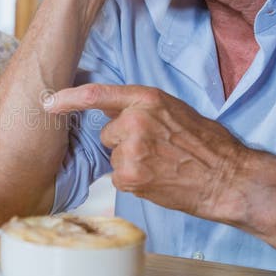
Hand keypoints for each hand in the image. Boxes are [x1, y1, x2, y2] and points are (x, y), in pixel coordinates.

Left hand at [47, 83, 246, 220]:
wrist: (226, 177)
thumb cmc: (204, 144)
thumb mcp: (173, 110)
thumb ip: (139, 107)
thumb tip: (108, 109)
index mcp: (147, 99)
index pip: (96, 94)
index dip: (68, 98)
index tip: (49, 102)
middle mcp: (135, 120)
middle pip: (107, 133)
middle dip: (124, 142)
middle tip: (156, 149)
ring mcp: (131, 149)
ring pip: (114, 156)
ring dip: (130, 163)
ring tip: (160, 164)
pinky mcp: (129, 175)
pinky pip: (118, 177)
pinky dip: (134, 181)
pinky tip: (157, 178)